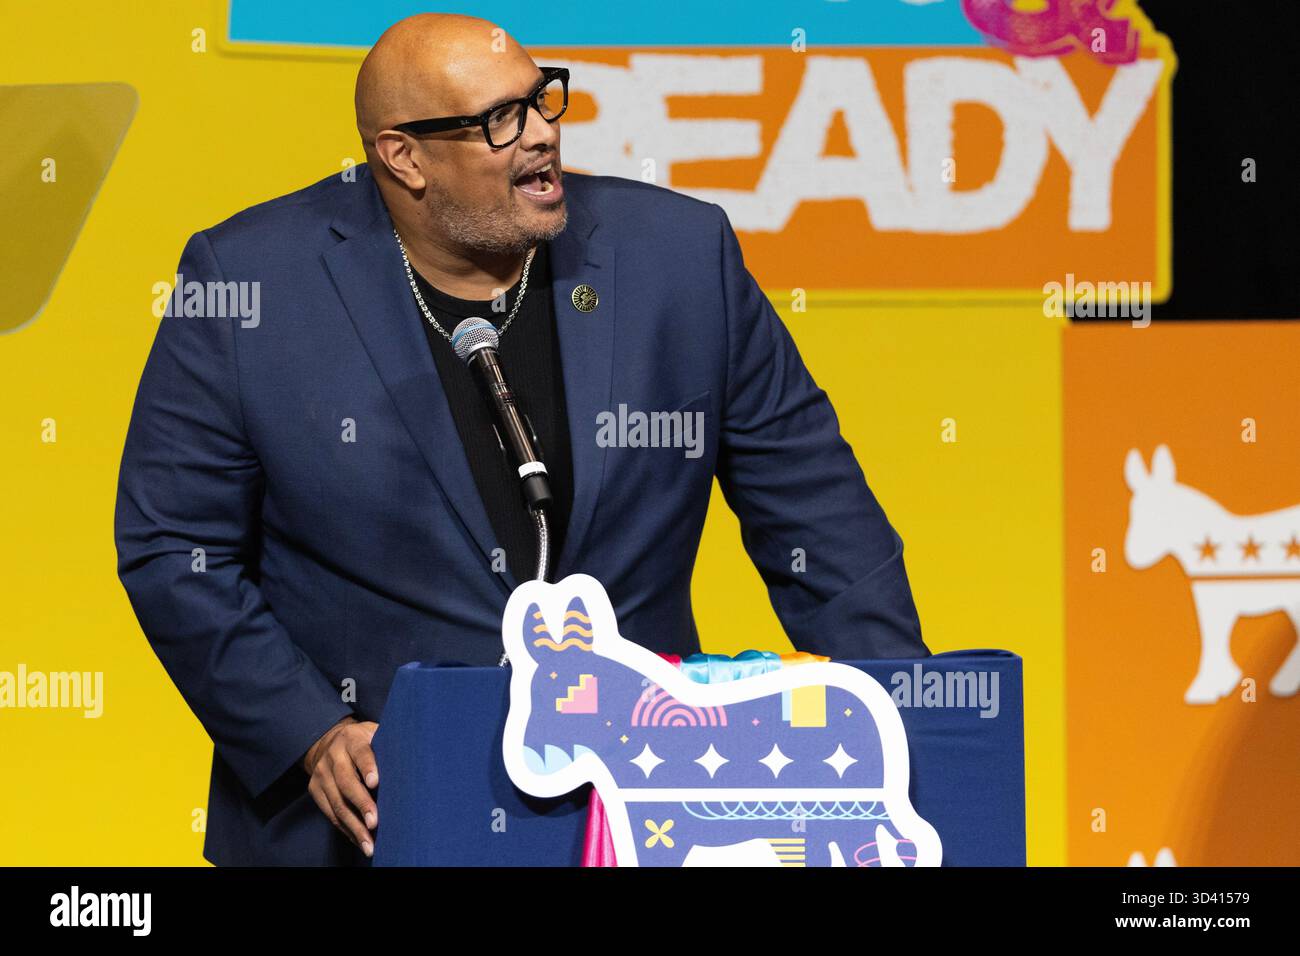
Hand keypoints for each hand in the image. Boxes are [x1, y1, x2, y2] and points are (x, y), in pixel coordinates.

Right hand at [302, 716, 379, 856]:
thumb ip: (389, 743)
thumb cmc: (363, 741)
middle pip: (346, 782)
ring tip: (368, 842)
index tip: (376, 783)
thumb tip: (417, 758)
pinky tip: (359, 839)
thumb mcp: (374, 734)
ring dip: (354, 825)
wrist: (329, 742)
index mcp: (351, 739)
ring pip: (337, 803)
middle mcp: (333, 756)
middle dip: (361, 803)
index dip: (368, 767)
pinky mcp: (315, 790)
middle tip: (374, 822)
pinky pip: (330, 813)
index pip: (360, 753)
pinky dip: (346, 828)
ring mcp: (322, 774)